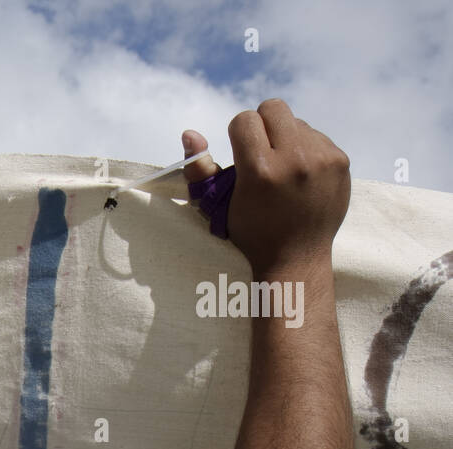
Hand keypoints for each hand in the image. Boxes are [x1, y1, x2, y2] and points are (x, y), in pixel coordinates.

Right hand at [183, 99, 349, 275]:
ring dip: (286, 139)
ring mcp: (322, 159)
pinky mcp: (341, 161)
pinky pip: (318, 136)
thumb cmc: (251, 231)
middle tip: (262, 152)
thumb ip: (200, 169)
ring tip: (284, 170)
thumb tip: (190, 132)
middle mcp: (294, 160)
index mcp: (259, 170)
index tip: (242, 154)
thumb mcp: (218, 205)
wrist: (297, 257)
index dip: (238, 134)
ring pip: (297, 122)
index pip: (245, 119)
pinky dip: (307, 150)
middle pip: (273, 108)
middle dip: (263, 126)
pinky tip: (302, 176)